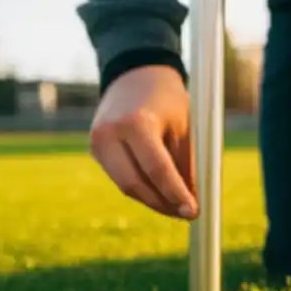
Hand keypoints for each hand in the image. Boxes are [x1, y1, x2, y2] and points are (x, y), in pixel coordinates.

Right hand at [89, 65, 196, 219]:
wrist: (135, 75)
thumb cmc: (168, 100)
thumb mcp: (185, 127)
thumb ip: (188, 164)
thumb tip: (193, 201)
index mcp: (136, 123)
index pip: (157, 170)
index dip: (175, 194)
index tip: (194, 211)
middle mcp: (110, 134)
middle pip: (134, 184)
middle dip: (162, 204)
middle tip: (187, 214)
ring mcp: (97, 143)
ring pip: (126, 185)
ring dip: (153, 200)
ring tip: (178, 207)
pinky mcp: (96, 150)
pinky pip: (121, 177)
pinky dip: (142, 188)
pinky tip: (161, 193)